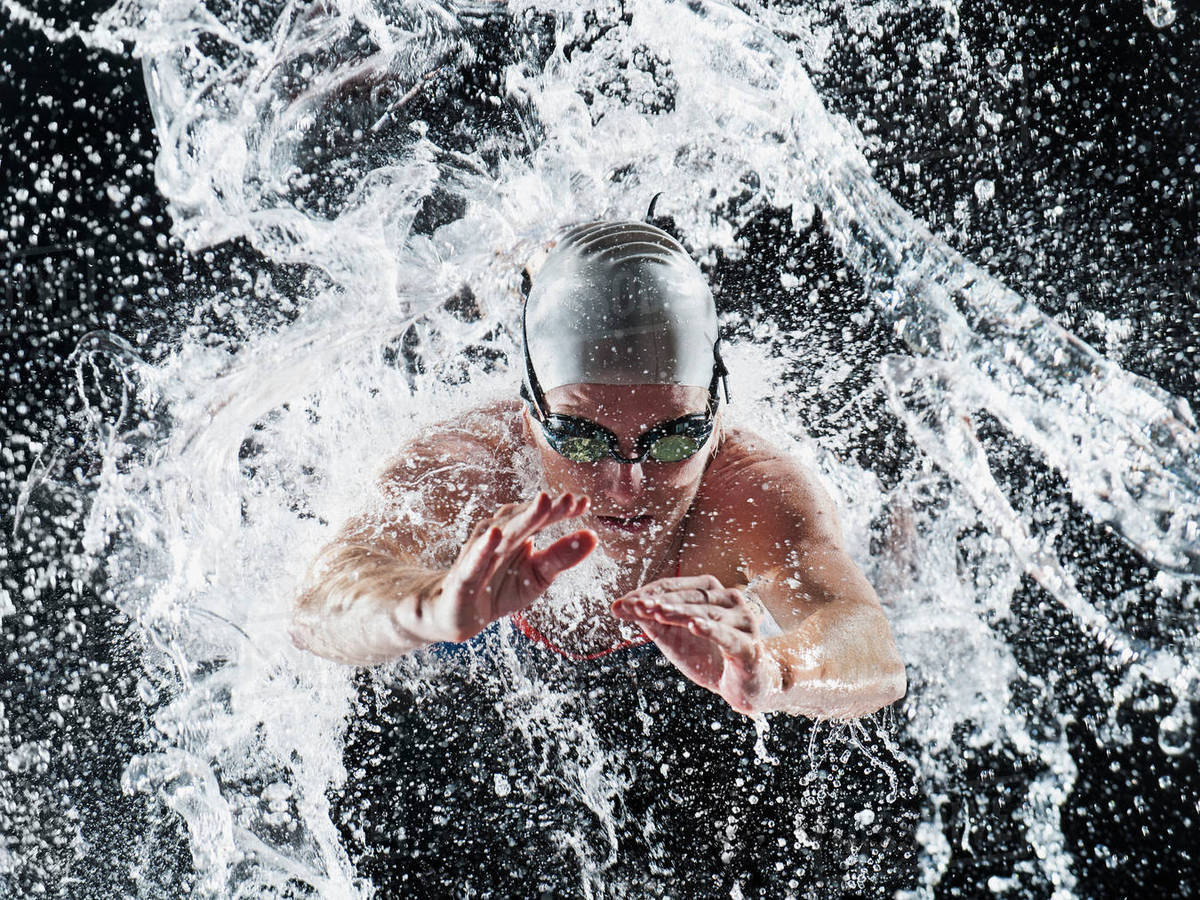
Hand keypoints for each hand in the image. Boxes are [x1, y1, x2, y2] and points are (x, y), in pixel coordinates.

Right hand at [408, 492, 595, 643]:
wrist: (455, 613)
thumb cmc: (499, 588)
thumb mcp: (537, 575)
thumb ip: (562, 556)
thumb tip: (594, 536)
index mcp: (518, 533)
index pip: (542, 516)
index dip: (562, 509)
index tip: (585, 502)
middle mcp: (498, 536)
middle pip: (524, 519)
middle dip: (546, 508)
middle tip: (568, 498)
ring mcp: (478, 553)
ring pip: (502, 534)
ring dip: (521, 518)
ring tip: (542, 503)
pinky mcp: (463, 577)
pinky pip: (474, 561)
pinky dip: (483, 547)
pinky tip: (495, 534)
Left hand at [611, 575, 776, 714]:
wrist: (746, 684)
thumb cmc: (708, 654)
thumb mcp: (672, 636)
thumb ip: (648, 619)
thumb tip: (616, 606)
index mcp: (711, 591)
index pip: (674, 586)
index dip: (649, 593)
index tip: (625, 602)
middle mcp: (730, 599)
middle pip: (690, 597)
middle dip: (661, 601)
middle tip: (635, 606)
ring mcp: (743, 622)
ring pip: (708, 614)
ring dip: (680, 613)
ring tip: (657, 612)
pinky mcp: (750, 647)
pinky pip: (729, 637)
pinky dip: (712, 630)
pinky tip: (694, 626)